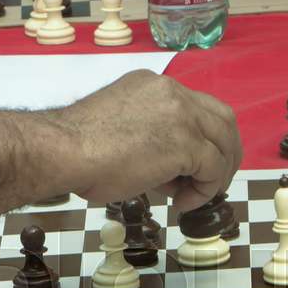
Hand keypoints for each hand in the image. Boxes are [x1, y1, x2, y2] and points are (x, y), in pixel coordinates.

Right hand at [58, 70, 242, 209]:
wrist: (62, 150)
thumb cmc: (76, 150)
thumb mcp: (121, 131)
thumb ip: (150, 140)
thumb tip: (172, 174)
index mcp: (154, 84)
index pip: (197, 106)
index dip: (203, 137)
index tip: (192, 166)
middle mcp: (172, 92)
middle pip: (222, 119)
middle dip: (225, 152)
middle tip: (212, 181)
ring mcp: (182, 114)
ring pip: (225, 143)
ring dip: (219, 173)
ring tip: (199, 195)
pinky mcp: (185, 142)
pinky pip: (214, 168)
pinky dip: (206, 190)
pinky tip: (183, 203)